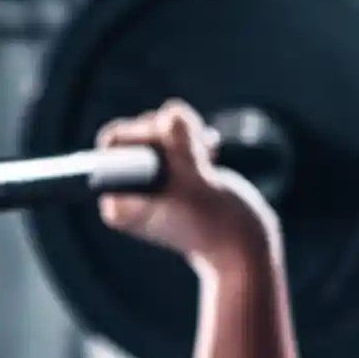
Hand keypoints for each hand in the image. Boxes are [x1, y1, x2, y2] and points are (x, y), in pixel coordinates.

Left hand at [96, 100, 280, 274]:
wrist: (244, 245)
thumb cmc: (218, 225)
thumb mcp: (197, 183)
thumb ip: (181, 147)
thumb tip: (171, 112)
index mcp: (118, 201)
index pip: (114, 143)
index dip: (147, 134)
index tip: (176, 151)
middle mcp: (127, 192)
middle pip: (136, 132)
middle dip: (168, 134)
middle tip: (196, 152)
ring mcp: (149, 181)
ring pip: (158, 129)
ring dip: (185, 135)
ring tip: (205, 154)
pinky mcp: (170, 173)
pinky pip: (174, 135)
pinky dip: (194, 137)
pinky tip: (210, 153)